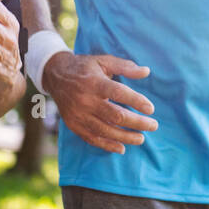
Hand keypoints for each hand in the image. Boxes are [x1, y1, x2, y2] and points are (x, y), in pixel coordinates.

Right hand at [42, 52, 157, 154]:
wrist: (55, 76)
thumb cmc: (85, 68)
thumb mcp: (103, 61)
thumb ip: (125, 66)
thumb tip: (147, 71)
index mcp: (95, 82)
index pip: (119, 93)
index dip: (136, 102)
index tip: (151, 109)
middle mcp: (86, 100)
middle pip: (115, 116)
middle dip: (137, 123)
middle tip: (153, 125)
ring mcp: (79, 114)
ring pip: (105, 130)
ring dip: (126, 137)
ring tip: (141, 138)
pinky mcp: (74, 125)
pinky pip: (92, 139)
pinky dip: (107, 145)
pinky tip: (122, 148)